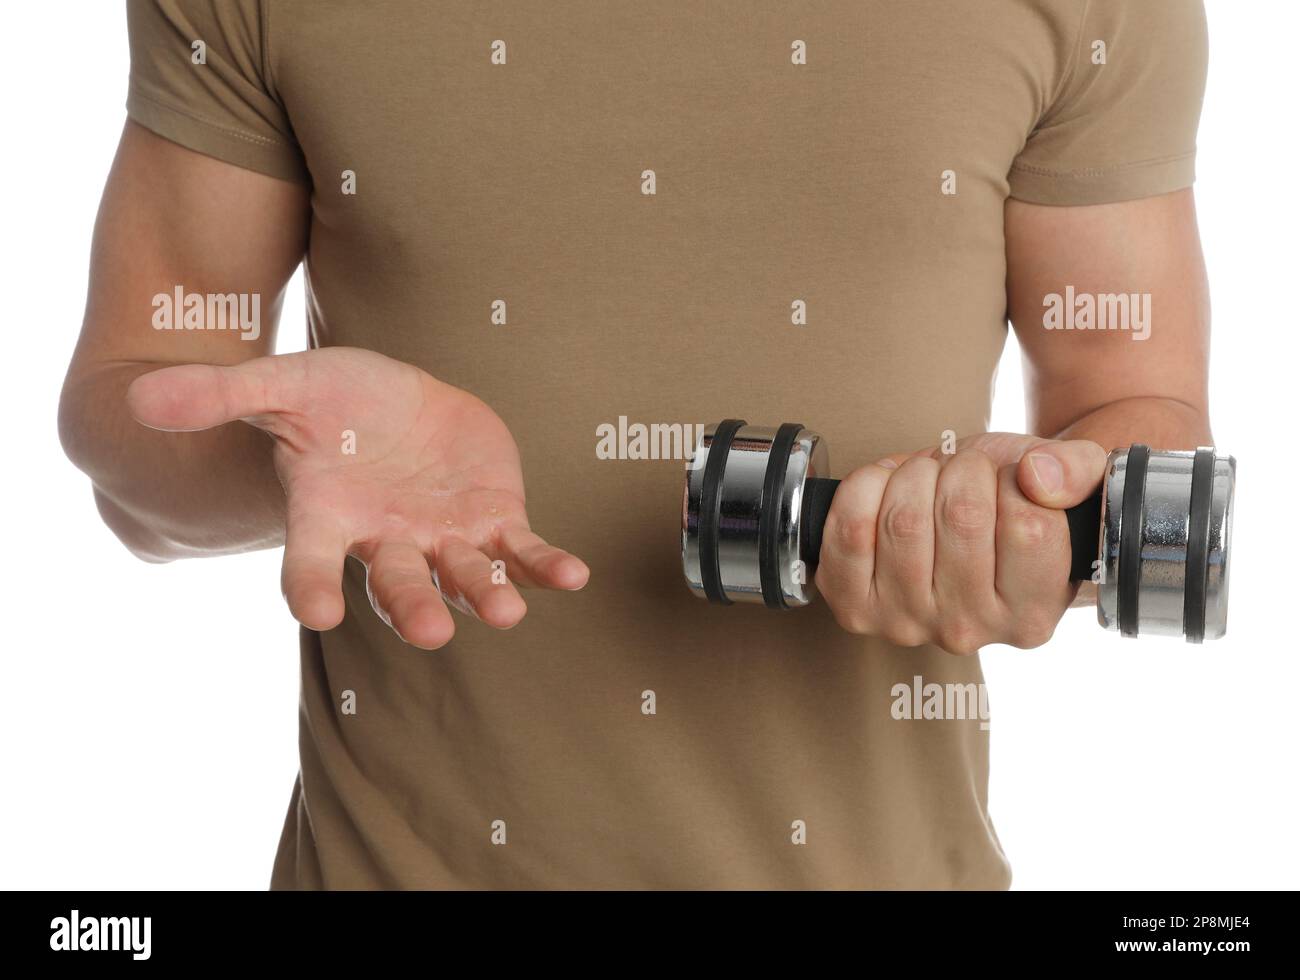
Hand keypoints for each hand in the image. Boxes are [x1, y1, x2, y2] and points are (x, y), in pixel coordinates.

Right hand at [126, 347, 588, 648]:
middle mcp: (386, 540)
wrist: (396, 401)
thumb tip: (137, 400)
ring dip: (487, 594)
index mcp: (329, 517)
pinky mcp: (493, 521)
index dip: (309, 586)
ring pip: (465, 576)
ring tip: (505, 614)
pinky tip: (572, 575)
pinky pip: (520, 551)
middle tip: (429, 631)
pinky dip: (544, 565)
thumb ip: (221, 396)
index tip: (311, 613)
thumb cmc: (332, 398)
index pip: (310, 562)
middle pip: (398, 584)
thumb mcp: (280, 385)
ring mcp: (443, 536)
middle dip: (413, 606)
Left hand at [814, 433, 1106, 654]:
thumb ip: (1078, 471)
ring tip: (930, 483)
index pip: (1029, 526)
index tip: (1011, 479)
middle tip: (967, 475)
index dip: (1016, 478)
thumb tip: (1039, 477)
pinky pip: (849, 530)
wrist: (958, 530)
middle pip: (962, 516)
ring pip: (904, 518)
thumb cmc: (1015, 503)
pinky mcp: (854, 606)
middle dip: (963, 470)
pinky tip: (887, 489)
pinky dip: (865, 487)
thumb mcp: (1068, 480)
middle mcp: (970, 632)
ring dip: (916, 475)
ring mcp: (907, 624)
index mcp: (1032, 614)